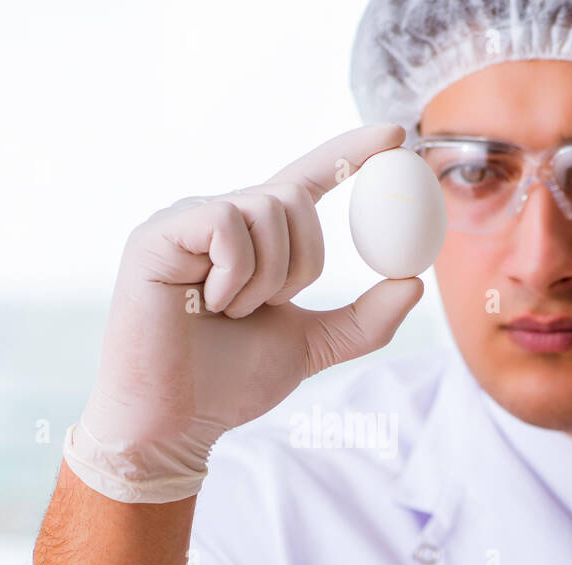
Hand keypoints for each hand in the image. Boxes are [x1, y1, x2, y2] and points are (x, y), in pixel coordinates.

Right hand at [64, 123, 424, 503]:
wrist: (173, 422)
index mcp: (255, 238)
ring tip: (229, 312)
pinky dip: (234, 274)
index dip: (350, 153)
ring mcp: (186, 222)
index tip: (398, 136)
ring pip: (266, 208)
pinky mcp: (157, 234)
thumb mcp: (312, 346)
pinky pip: (226, 224)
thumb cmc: (228, 384)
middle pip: (294, 197)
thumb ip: (364, 319)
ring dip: (266, 278)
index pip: (308, 178)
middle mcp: (220, 218)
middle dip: (302, 263)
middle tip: (270, 307)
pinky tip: (203, 305)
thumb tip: (414, 282)